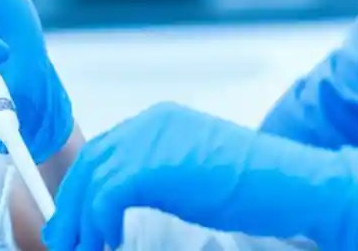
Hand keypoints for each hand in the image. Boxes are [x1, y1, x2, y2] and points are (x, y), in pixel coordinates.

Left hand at [42, 103, 357, 250]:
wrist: (291, 184)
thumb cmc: (257, 185)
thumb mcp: (195, 173)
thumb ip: (160, 175)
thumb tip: (122, 200)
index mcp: (162, 120)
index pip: (106, 149)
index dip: (84, 187)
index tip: (75, 219)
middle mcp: (152, 122)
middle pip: (92, 161)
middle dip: (73, 204)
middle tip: (66, 239)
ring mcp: (153, 139)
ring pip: (93, 179)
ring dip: (81, 220)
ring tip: (82, 248)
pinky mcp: (154, 165)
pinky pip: (105, 196)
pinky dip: (98, 222)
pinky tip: (107, 242)